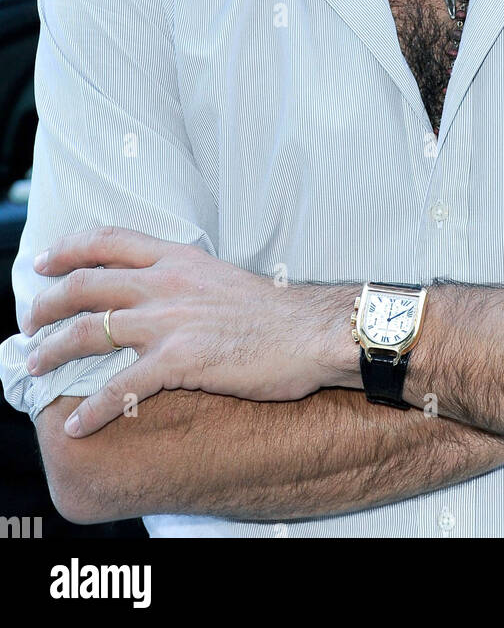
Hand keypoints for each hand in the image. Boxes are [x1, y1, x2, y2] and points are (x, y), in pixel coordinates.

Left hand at [21, 226, 356, 436]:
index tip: (42, 261)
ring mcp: (170, 320)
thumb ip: (187, 282)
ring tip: (35, 369)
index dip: (69, 249)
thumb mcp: (223, 279)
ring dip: (53, 351)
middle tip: (28, 323)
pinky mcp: (180, 360)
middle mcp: (167, 282)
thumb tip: (164, 296)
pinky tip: (79, 425)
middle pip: (87, 285)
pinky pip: (121, 387)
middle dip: (47, 304)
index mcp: (180, 258)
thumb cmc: (276, 313)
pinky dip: (93, 409)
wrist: (312, 332)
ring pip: (90, 331)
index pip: (110, 240)